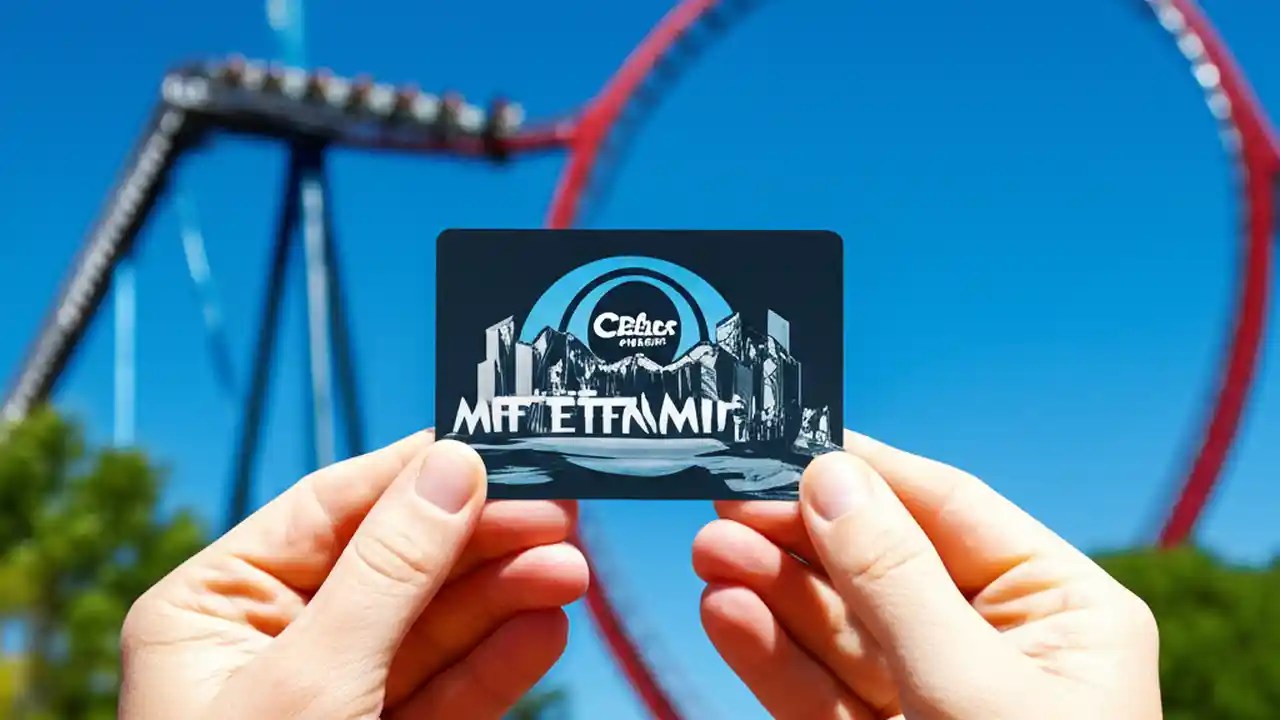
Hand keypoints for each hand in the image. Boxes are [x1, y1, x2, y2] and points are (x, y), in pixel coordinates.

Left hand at [119, 432, 587, 718]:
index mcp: (216, 603)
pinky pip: (448, 688)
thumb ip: (390, 571)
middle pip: (397, 561)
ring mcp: (332, 694)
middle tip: (559, 512)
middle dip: (480, 538)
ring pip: (433, 625)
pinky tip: (548, 625)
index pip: (334, 506)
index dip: (420, 471)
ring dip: (505, 594)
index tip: (500, 444)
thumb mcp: (311, 680)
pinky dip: (500, 661)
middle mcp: (273, 640)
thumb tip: (454, 466)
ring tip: (573, 568)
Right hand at [693, 431, 1161, 718]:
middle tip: (725, 501)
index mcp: (1060, 611)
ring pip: (839, 628)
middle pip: (879, 564)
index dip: (864, 471)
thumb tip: (829, 475)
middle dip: (800, 534)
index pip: (947, 507)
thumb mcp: (973, 692)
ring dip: (772, 587)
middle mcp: (997, 648)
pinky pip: (818, 692)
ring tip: (707, 551)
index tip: (783, 440)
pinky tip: (725, 612)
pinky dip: (769, 654)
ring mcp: (934, 701)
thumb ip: (895, 582)